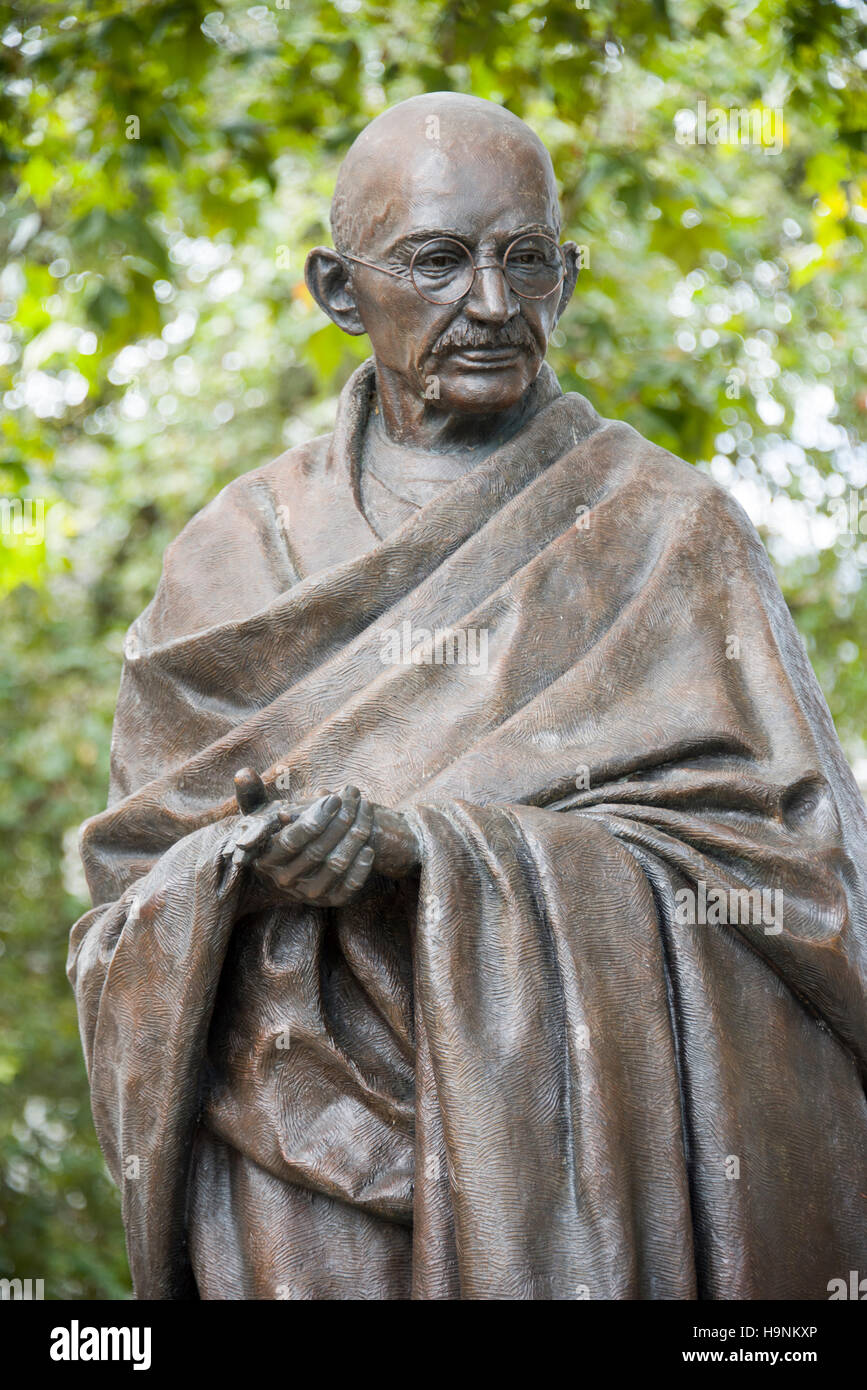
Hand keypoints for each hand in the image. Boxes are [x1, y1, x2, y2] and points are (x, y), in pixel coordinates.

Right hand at [246, 785, 419, 907]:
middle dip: (342, 820)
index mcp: (267, 858)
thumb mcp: (258, 816)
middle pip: (319, 850)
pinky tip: (369, 847)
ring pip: (336, 865)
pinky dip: (361, 868)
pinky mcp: (328, 901)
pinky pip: (349, 888)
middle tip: (355, 797)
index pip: (293, 839)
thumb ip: (251, 794)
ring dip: (356, 837)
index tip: (334, 798)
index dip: (316, 818)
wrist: (285, 871)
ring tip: (365, 811)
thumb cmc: (273, 834)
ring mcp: (307, 893)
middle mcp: (285, 879)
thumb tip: (244, 772)